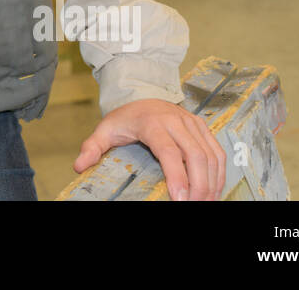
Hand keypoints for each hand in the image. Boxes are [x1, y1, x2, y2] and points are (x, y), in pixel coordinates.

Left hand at [73, 98, 225, 200]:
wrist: (143, 93)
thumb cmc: (126, 117)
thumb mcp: (105, 129)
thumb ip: (92, 147)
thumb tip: (79, 166)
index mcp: (152, 123)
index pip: (169, 151)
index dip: (177, 176)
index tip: (180, 199)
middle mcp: (176, 121)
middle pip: (195, 155)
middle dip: (199, 185)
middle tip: (193, 206)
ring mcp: (193, 123)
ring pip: (210, 155)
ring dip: (212, 183)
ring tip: (205, 203)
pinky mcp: (203, 127)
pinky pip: (218, 152)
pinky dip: (219, 174)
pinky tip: (214, 191)